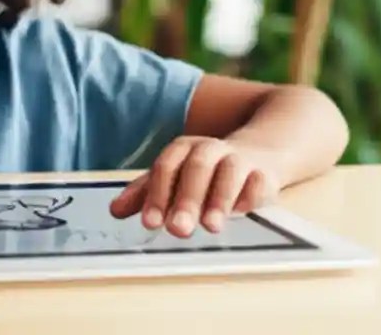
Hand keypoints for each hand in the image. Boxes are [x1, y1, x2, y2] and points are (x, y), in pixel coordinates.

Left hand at [109, 136, 280, 237]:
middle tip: (177, 230)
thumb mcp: (176, 176)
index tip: (151, 223)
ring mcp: (240, 159)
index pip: (166, 167)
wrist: (260, 150)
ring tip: (210, 226)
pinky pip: (259, 181)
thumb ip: (147, 193)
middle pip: (196, 168)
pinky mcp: (266, 173)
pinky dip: (250, 196)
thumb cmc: (208, 170)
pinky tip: (241, 211)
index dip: (157, 195)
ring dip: (219, 199)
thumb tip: (115, 211)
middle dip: (186, 200)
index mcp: (184, 150)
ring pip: (229, 172)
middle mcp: (211, 150)